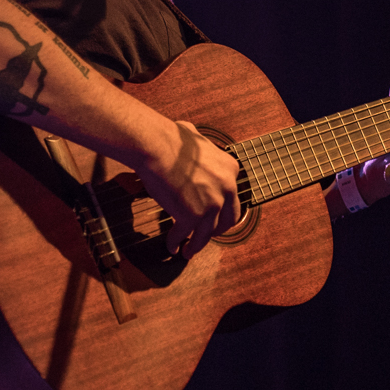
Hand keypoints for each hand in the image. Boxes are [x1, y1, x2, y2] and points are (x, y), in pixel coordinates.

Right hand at [138, 120, 241, 259]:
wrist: (157, 146)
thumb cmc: (171, 139)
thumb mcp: (198, 140)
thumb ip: (202, 148)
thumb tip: (194, 140)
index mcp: (230, 170)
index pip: (232, 197)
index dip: (223, 210)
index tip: (214, 217)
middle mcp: (227, 189)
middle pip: (228, 220)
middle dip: (216, 231)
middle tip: (205, 236)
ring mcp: (212, 204)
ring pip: (207, 234)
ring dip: (197, 245)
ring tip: (188, 251)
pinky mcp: (193, 216)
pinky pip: (184, 235)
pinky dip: (176, 243)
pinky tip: (171, 247)